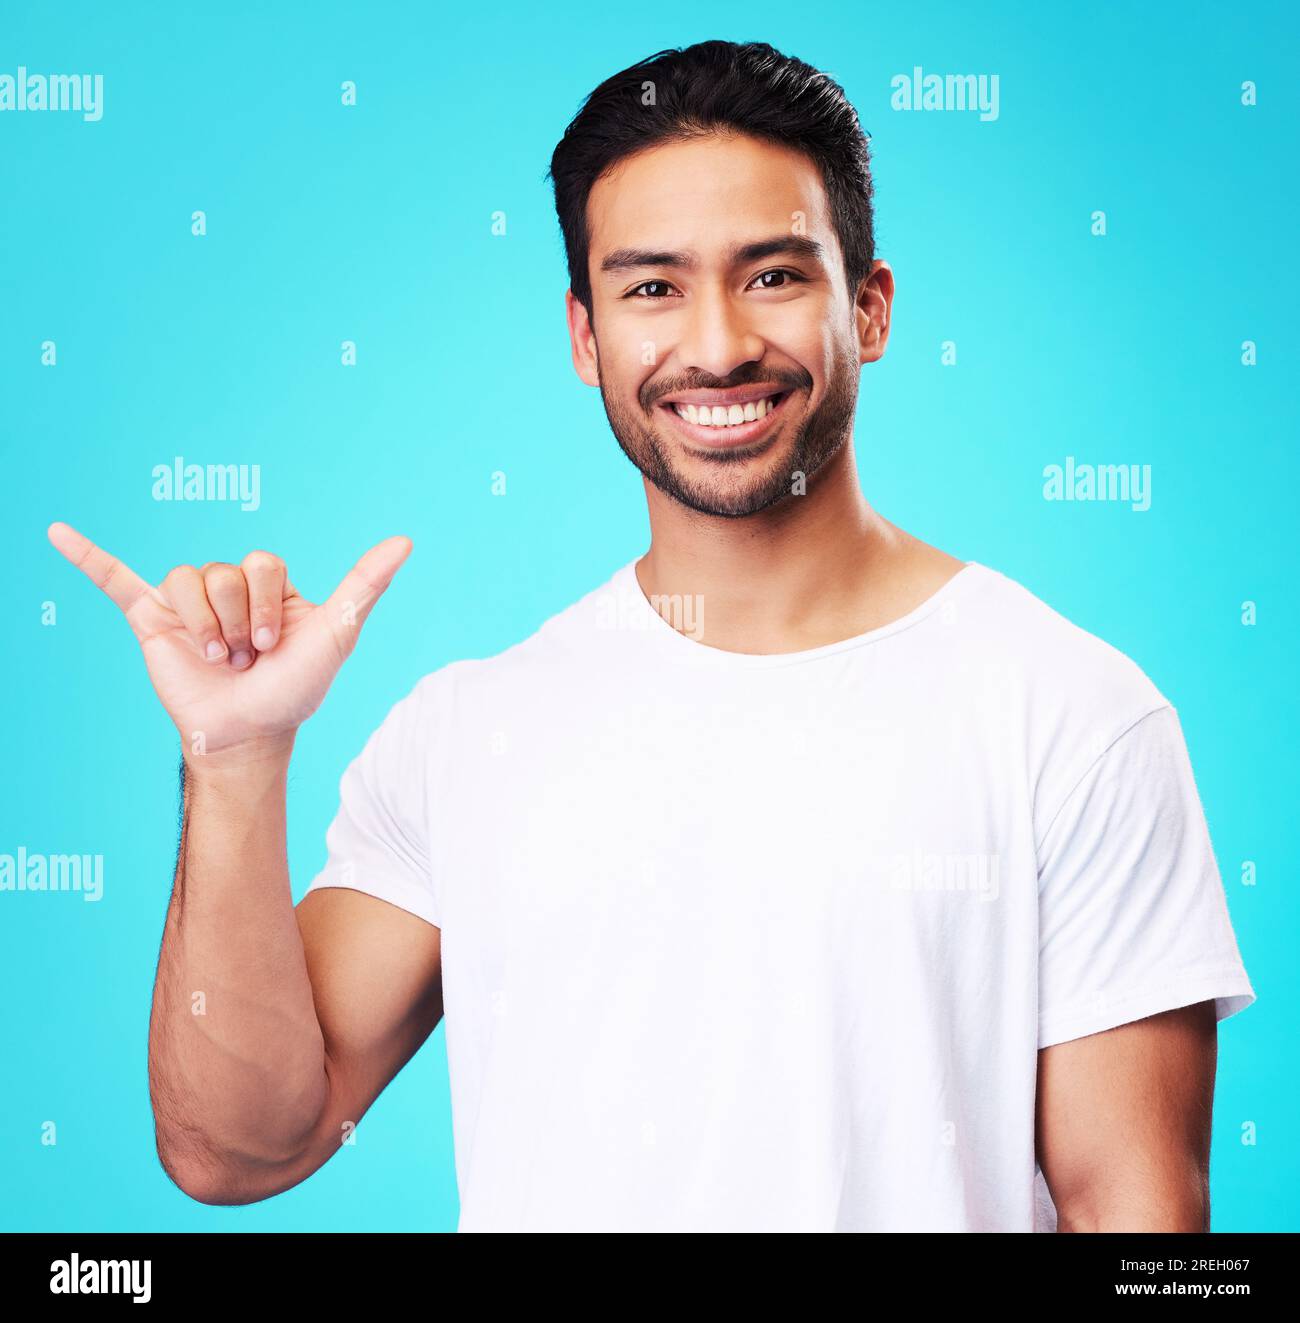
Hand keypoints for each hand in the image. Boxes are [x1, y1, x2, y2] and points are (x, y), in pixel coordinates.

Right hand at [48, 523, 411, 764]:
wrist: (247, 734)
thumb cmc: (296, 689)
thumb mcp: (337, 633)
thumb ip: (366, 585)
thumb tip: (406, 540)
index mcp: (269, 586)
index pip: (261, 562)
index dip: (267, 603)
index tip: (276, 644)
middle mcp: (228, 590)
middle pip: (224, 569)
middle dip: (239, 617)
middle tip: (246, 657)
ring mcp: (187, 604)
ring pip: (187, 579)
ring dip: (206, 624)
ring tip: (218, 658)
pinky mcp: (150, 621)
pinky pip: (115, 579)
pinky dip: (87, 555)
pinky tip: (58, 532)